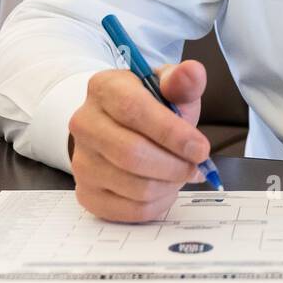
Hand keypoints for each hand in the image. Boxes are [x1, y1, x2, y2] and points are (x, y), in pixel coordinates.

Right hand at [67, 60, 211, 221]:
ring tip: (181, 173)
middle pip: (131, 154)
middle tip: (195, 165)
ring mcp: (81, 161)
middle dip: (174, 165)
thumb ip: (183, 81)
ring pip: (134, 186)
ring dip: (169, 185)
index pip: (134, 111)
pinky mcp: (86, 192)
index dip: (172, 133)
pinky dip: (158, 204)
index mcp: (104, 88)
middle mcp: (85, 123)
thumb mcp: (168, 86)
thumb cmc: (149, 106)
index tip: (201, 148)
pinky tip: (167, 188)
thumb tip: (192, 72)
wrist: (118, 125)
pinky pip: (129, 210)